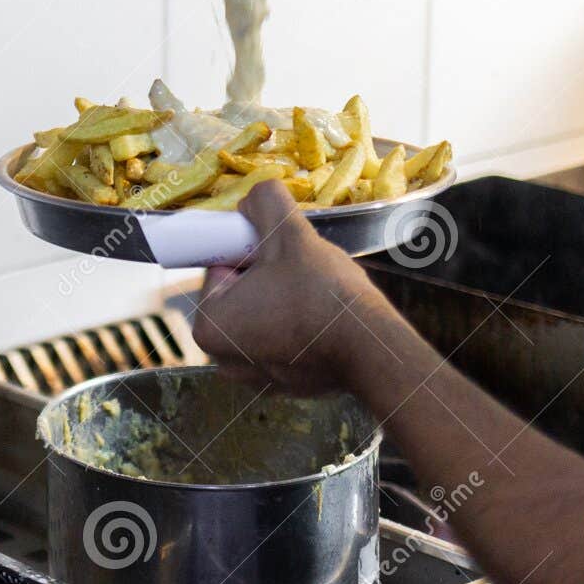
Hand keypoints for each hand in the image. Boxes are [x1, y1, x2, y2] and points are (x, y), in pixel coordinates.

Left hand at [192, 180, 396, 394]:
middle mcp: (223, 361)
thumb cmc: (323, 294)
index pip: (219, 269)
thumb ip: (265, 203)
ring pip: (262, 317)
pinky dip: (296, 328)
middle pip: (238, 296)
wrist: (373, 348)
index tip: (277, 254)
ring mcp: (254, 379)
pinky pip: (282, 341)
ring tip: (312, 294)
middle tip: (297, 272)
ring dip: (281, 301)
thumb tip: (254, 195)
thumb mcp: (289, 233)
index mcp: (209, 328)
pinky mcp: (285, 388)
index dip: (248, 252)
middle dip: (264, 279)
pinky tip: (321, 319)